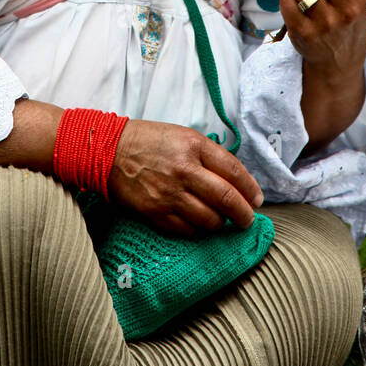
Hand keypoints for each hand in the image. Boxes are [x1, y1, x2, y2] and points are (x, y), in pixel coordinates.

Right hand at [107, 119, 263, 236]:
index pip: (234, 171)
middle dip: (244, 214)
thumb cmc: (149, 141)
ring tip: (221, 220)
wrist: (109, 151)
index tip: (257, 199)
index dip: (251, 188)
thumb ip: (208, 155)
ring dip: (220, 223)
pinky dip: (197, 229)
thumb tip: (235, 179)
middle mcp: (184, 170)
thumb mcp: (183, 135)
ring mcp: (170, 194)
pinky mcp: (156, 212)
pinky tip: (198, 223)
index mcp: (194, 146)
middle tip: (248, 219)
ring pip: (210, 219)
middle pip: (227, 199)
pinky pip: (187, 230)